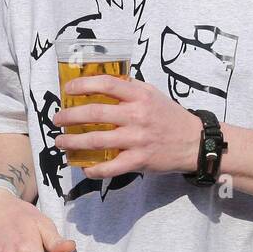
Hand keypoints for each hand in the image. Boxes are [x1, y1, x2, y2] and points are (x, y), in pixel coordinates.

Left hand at [53, 75, 202, 178]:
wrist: (194, 142)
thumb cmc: (168, 116)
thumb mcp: (152, 94)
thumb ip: (128, 89)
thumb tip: (99, 82)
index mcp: (139, 96)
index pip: (106, 84)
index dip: (82, 85)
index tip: (67, 90)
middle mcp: (136, 115)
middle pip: (94, 113)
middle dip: (69, 117)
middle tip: (57, 120)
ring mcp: (137, 139)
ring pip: (96, 140)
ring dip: (73, 142)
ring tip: (61, 142)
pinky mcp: (140, 160)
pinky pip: (111, 167)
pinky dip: (95, 169)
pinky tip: (85, 168)